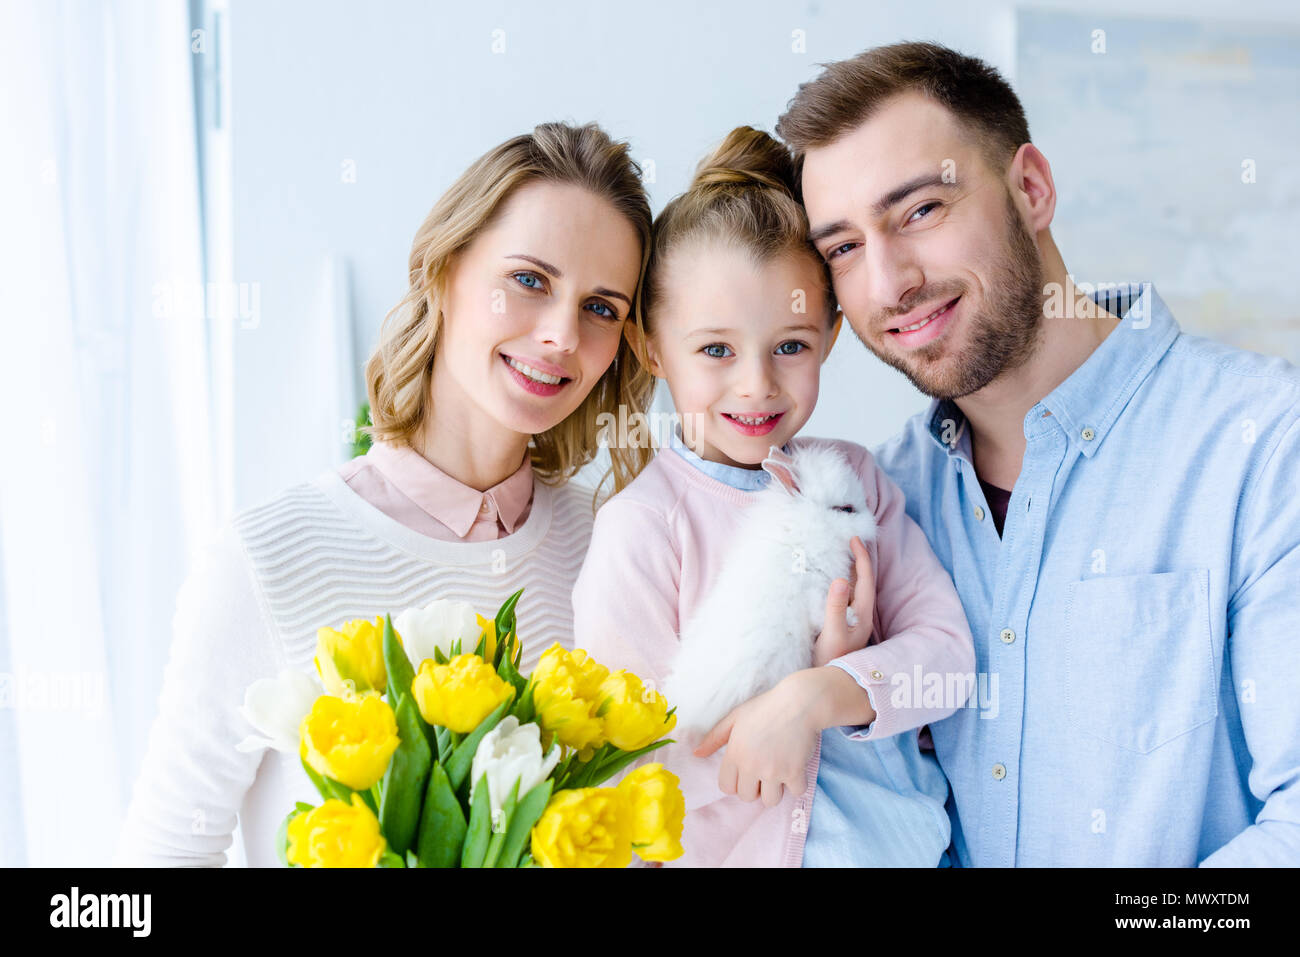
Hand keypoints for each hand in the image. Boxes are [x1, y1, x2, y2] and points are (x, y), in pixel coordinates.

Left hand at [693, 670, 823, 806]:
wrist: (798, 702)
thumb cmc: (765, 708)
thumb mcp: (735, 717)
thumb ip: (714, 738)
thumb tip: (696, 754)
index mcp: (735, 753)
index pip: (726, 787)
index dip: (735, 783)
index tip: (745, 773)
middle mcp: (751, 766)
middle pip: (747, 797)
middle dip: (754, 788)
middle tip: (763, 772)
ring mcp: (773, 771)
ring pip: (770, 801)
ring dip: (774, 791)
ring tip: (779, 774)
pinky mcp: (794, 772)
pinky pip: (795, 793)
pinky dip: (797, 784)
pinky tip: (796, 769)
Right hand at [812, 535, 874, 666]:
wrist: (828, 684)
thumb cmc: (831, 660)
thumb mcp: (832, 633)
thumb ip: (836, 607)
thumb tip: (841, 579)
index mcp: (862, 614)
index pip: (865, 579)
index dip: (861, 557)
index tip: (855, 538)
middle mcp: (859, 615)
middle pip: (863, 581)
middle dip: (858, 560)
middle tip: (849, 540)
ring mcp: (851, 621)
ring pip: (854, 589)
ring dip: (850, 570)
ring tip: (841, 554)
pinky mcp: (841, 626)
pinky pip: (843, 597)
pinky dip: (839, 584)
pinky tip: (830, 581)